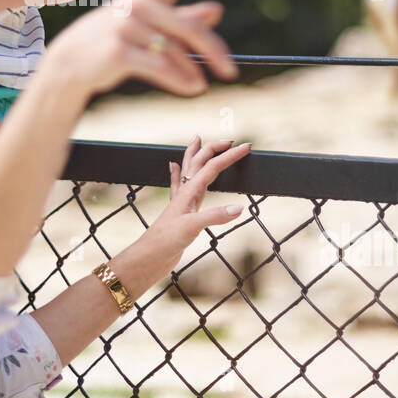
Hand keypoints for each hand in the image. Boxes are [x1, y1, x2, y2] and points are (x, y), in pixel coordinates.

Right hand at [43, 0, 236, 99]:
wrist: (70, 64)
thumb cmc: (112, 40)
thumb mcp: (146, 26)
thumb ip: (181, 18)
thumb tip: (216, 10)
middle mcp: (135, 4)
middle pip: (187, 27)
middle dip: (213, 49)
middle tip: (231, 71)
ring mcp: (124, 26)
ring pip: (173, 51)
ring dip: (191, 71)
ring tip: (201, 86)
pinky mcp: (117, 51)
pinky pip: (159, 67)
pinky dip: (179, 80)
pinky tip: (193, 88)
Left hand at [139, 136, 250, 282]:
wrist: (150, 257)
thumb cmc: (166, 241)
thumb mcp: (192, 228)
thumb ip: (215, 216)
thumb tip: (239, 207)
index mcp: (189, 192)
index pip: (213, 167)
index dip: (230, 156)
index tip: (247, 147)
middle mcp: (185, 192)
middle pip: (199, 161)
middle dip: (214, 148)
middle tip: (230, 141)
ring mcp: (181, 200)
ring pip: (189, 169)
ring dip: (195, 153)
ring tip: (197, 139)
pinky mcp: (180, 211)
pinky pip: (179, 185)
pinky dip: (178, 173)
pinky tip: (173, 167)